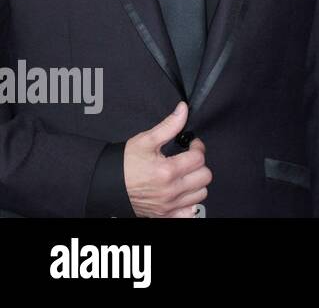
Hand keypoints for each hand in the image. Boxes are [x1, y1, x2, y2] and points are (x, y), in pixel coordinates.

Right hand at [123, 102, 212, 217]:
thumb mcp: (146, 140)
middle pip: (204, 176)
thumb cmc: (125, 164)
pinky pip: (189, 213)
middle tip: (189, 159)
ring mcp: (168, 206)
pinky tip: (184, 194)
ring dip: (197, 182)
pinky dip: (190, 204)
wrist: (108, 184)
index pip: (199, 158)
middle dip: (199, 164)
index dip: (197, 147)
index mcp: (167, 171)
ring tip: (186, 174)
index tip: (191, 145)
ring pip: (200, 194)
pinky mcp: (164, 215)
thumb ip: (169, 125)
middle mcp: (170, 191)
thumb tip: (183, 110)